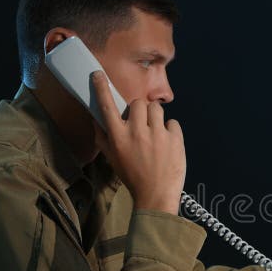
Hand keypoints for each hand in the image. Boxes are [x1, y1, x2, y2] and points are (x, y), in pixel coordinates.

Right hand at [91, 71, 185, 214]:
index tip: (98, 74)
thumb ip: (103, 138)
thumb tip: (96, 119)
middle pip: (138, 102)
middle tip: (142, 122)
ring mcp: (157, 135)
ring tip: (155, 132)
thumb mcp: (112, 159)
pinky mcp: (175, 139)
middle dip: (140, 109)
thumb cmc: (132, 177)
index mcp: (118, 138)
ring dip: (155, 117)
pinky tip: (167, 143)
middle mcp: (137, 133)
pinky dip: (170, 130)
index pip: (107, 106)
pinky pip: (172, 122)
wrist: (156, 196)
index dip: (102, 88)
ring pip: (156, 108)